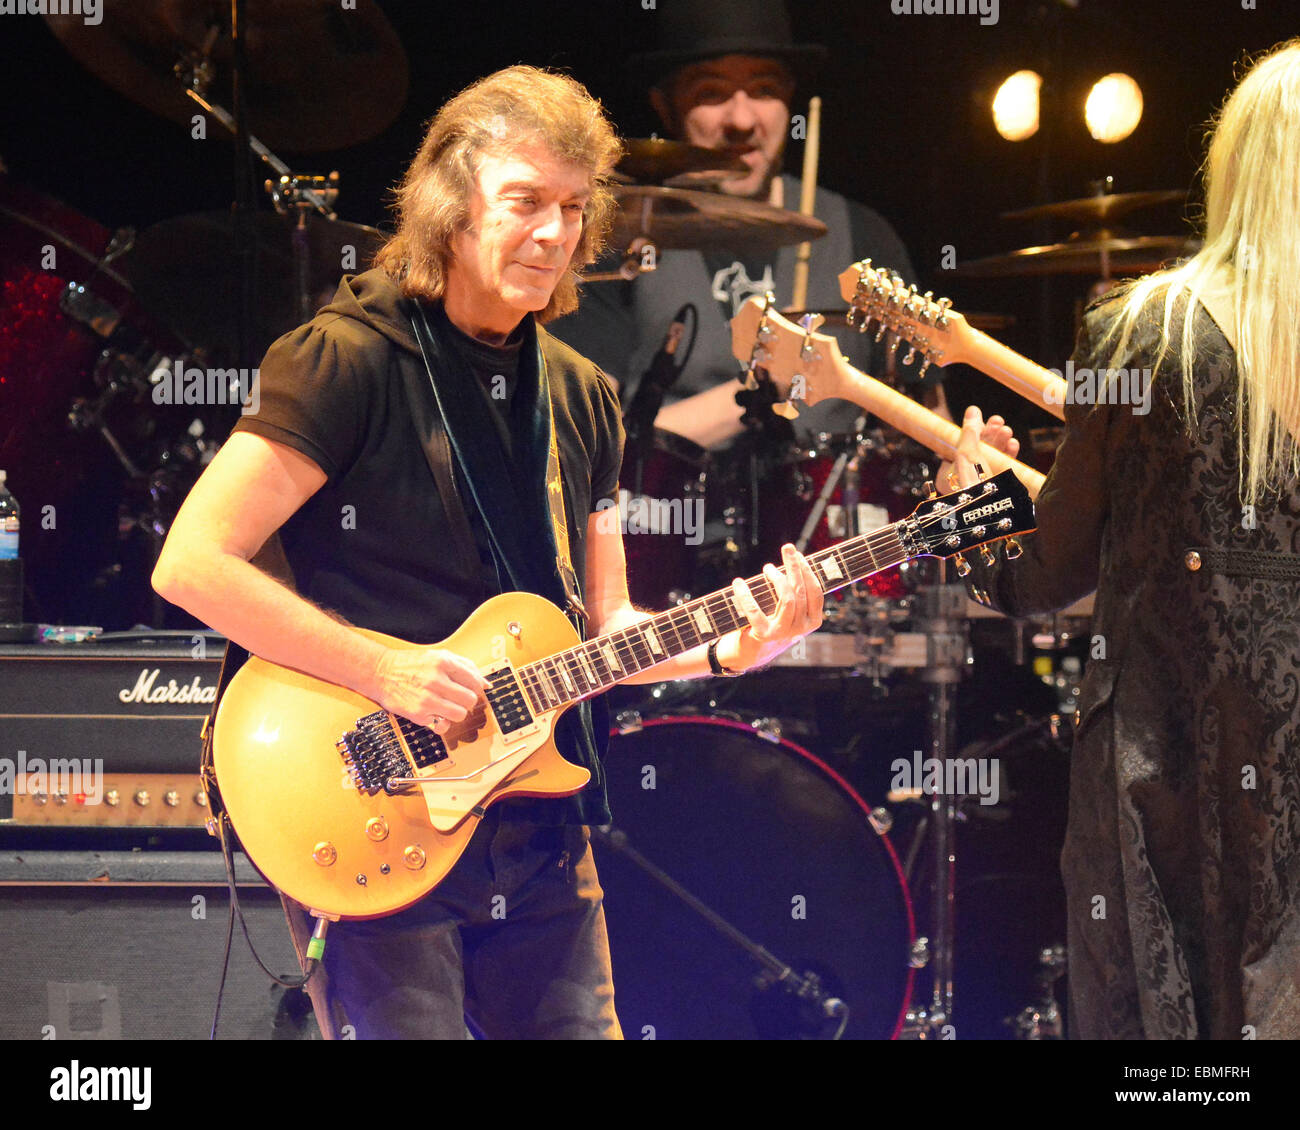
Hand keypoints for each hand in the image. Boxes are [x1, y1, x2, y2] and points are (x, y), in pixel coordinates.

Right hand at [371, 647, 488, 735]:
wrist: (380, 672)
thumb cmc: (411, 665)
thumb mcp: (438, 656)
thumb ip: (465, 666)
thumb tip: (486, 684)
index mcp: (443, 662)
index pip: (475, 681)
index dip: (477, 688)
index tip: (472, 690)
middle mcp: (435, 679)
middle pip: (470, 699)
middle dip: (467, 701)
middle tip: (459, 698)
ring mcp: (426, 698)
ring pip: (460, 714)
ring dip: (456, 712)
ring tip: (447, 707)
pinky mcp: (418, 714)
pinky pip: (443, 726)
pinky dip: (442, 724)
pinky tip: (436, 715)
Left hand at [728, 544, 824, 670]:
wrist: (752, 651)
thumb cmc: (772, 621)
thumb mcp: (789, 609)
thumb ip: (795, 590)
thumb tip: (794, 559)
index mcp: (813, 620)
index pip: (816, 592)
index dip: (808, 571)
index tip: (798, 554)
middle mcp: (802, 628)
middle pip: (800, 592)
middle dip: (794, 567)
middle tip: (787, 548)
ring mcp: (784, 633)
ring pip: (787, 600)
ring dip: (776, 579)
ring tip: (768, 568)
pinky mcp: (764, 636)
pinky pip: (755, 611)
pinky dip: (745, 595)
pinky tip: (738, 583)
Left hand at [937, 405, 1019, 491]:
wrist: (995, 514)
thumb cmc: (975, 486)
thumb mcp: (968, 453)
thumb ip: (970, 432)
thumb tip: (972, 411)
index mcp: (949, 474)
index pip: (960, 446)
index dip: (973, 430)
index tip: (983, 418)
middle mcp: (964, 481)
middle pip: (978, 449)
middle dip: (990, 434)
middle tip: (999, 422)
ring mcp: (982, 485)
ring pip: (992, 457)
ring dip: (1000, 442)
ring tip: (1008, 433)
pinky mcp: (997, 488)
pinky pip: (1002, 467)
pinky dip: (1008, 455)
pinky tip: (1013, 444)